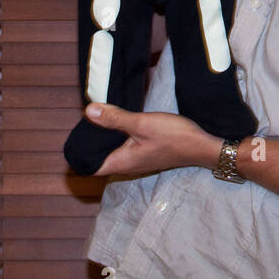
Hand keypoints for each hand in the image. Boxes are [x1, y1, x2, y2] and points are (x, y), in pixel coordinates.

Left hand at [84, 103, 219, 176]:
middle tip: (88, 120)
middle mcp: (127, 165)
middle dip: (92, 141)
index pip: (90, 166)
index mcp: (121, 162)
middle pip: (100, 158)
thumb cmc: (173, 136)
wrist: (202, 145)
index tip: (77, 134)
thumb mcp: (141, 124)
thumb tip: (89, 112)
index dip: (80, 154)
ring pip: (114, 151)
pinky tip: (122, 121)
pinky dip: (120, 136)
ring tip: (102, 117)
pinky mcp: (147, 153)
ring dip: (107, 137)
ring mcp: (138, 160)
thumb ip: (115, 119)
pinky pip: (126, 147)